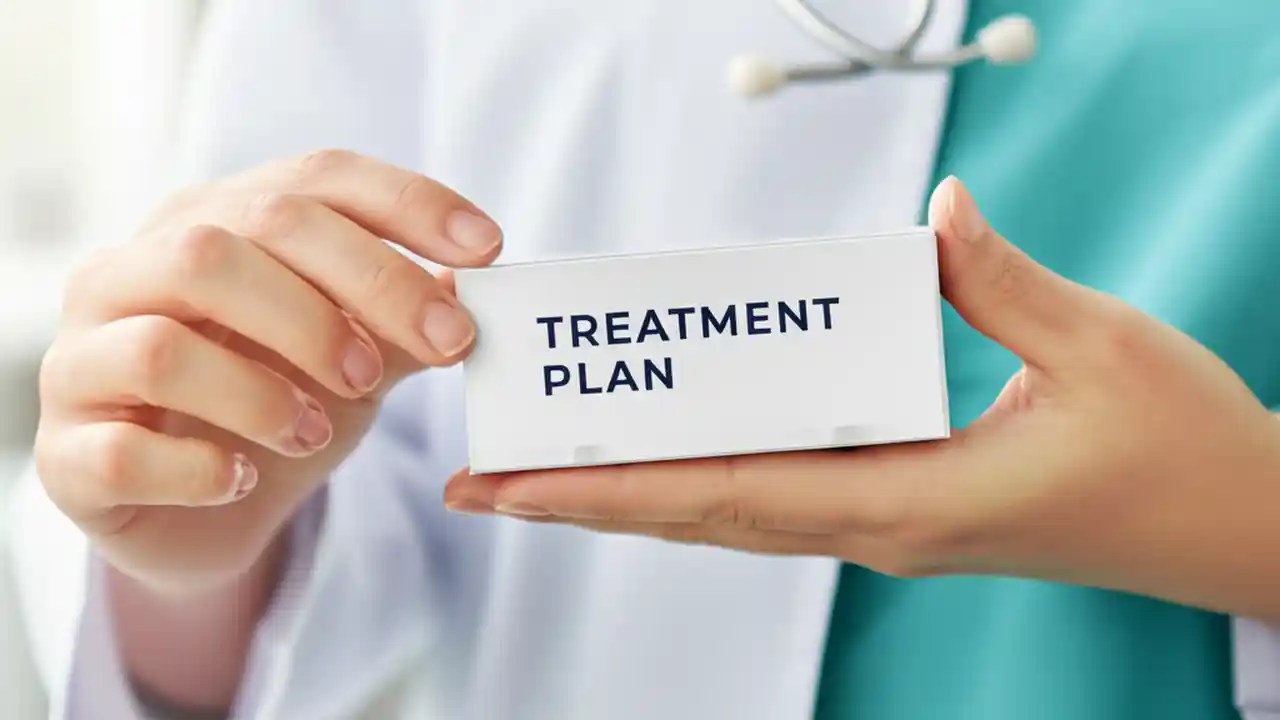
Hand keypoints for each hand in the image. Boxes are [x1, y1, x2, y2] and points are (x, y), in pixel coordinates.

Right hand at [36, 149, 500, 592]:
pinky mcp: (67, 453)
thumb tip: (474, 282)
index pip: (312, 178)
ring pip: (163, 343)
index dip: (406, 204)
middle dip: (350, 293)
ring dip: (266, 389)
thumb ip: (404, 318)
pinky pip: (119, 452)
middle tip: (426, 351)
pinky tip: (242, 479)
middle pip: (233, 239)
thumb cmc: (280, 406)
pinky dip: (198, 467)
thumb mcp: (357, 356)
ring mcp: (84, 357)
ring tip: (322, 428)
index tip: (488, 250)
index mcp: (212, 223)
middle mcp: (134, 270)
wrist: (198, 510)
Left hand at [447, 177, 1279, 619]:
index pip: (735, 495)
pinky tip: (662, 459)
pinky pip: (777, 495)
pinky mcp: (904, 506)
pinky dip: (702, 481)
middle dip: (589, 503)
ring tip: (544, 474)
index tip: (523, 484)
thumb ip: (1003, 282)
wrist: (1231, 527)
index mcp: (915, 500)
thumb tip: (936, 215)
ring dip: (633, 495)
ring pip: (732, 513)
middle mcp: (881, 524)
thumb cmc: (1176, 451)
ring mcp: (888, 522)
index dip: (619, 489)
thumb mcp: (1100, 350)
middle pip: (705, 515)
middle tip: (486, 482)